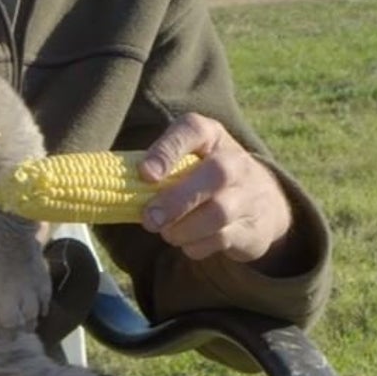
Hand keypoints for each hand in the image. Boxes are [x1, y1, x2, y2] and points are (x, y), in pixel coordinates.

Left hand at [138, 112, 293, 264]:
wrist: (263, 201)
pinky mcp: (252, 228)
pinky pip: (222, 239)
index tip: (145, 174)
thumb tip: (113, 185)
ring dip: (184, 228)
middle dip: (176, 200)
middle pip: (214, 175)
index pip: (192, 130)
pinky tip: (187, 242)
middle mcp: (235, 161)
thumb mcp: (188, 159)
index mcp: (211, 135)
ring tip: (166, 232)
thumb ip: (158, 167)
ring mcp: (248, 195)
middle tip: (149, 219)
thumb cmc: (205, 175)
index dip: (167, 151)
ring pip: (218, 213)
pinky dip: (197, 245)